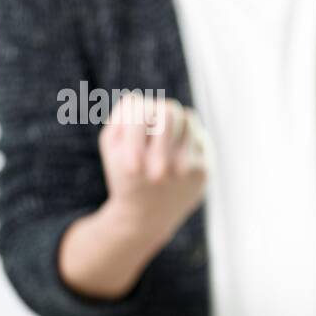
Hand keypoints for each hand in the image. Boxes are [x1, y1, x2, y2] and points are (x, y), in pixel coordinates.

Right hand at [98, 94, 206, 248]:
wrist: (148, 216)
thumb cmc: (126, 173)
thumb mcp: (111, 145)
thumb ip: (121, 116)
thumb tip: (140, 99)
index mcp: (132, 162)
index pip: (140, 112)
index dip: (137, 113)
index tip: (136, 126)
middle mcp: (162, 168)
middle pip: (169, 110)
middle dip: (159, 110)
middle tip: (154, 119)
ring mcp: (186, 170)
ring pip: (187, 117)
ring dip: (174, 120)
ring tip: (164, 133)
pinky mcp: (203, 171)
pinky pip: (198, 134)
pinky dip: (187, 134)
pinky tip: (177, 148)